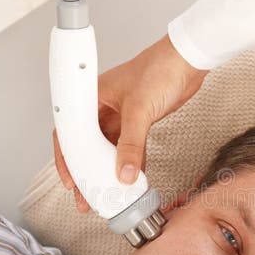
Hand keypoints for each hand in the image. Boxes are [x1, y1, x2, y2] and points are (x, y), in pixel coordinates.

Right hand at [53, 34, 208, 212]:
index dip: (67, 158)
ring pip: (107, 149)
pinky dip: (127, 163)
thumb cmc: (159, 68)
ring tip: (105, 191)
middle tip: (85, 192)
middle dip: (86, 171)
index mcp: (92, 97)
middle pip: (87, 145)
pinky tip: (129, 178)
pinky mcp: (138, 121)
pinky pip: (127, 148)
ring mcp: (120, 115)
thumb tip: (125, 173)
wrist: (187, 61)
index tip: (71, 179)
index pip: (70, 132)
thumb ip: (132, 145)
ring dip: (106, 169)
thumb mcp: (139, 110)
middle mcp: (102, 107)